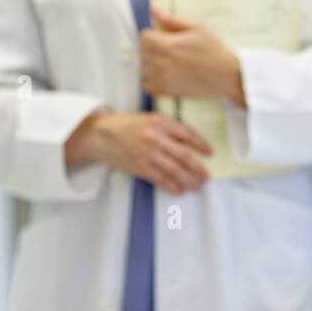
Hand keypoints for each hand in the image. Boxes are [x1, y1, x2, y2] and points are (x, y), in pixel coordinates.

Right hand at [73, 111, 211, 194]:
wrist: (101, 135)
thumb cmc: (128, 126)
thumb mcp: (150, 120)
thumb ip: (168, 129)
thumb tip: (190, 143)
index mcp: (160, 122)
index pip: (187, 133)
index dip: (201, 144)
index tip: (210, 153)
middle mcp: (155, 138)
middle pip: (183, 155)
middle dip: (198, 167)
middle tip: (207, 176)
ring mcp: (147, 153)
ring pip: (173, 170)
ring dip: (188, 180)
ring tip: (196, 186)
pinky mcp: (139, 167)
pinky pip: (159, 179)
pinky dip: (171, 186)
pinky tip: (179, 190)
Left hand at [140, 7, 243, 102]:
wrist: (226, 75)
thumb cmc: (213, 50)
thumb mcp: (197, 28)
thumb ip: (172, 19)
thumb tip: (154, 10)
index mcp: (168, 44)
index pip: (143, 37)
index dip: (153, 34)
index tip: (164, 36)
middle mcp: (161, 62)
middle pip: (142, 52)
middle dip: (151, 48)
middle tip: (168, 49)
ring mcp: (163, 78)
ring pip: (143, 69)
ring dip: (150, 65)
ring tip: (166, 62)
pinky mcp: (167, 91)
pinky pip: (147, 86)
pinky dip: (151, 81)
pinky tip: (164, 75)